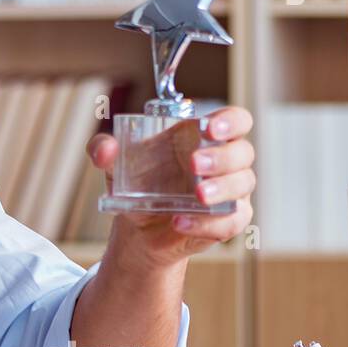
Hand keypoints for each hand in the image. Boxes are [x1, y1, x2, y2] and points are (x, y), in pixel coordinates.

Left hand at [85, 105, 254, 265]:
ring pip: (243, 185)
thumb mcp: (116, 164)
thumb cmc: (138, 184)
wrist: (138, 227)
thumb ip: (104, 149)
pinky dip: (207, 223)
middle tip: (194, 163)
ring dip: (222, 189)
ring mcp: (230, 193)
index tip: (209, 128)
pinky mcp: (226, 222)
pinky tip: (181, 221)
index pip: (236, 120)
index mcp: (202, 138)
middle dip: (222, 156)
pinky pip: (230, 223)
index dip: (231, 121)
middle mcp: (224, 162)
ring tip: (197, 196)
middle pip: (243, 152)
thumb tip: (105, 150)